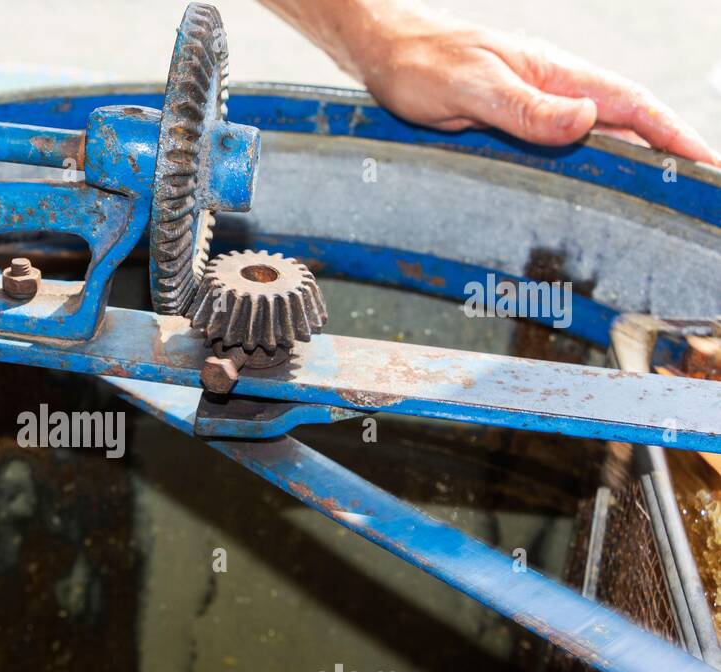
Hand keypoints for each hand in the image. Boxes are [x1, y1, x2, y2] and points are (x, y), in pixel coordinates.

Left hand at [264, 0, 720, 164]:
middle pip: (625, 129)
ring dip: (625, 174)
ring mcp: (534, 112)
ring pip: (594, 145)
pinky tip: (588, 205)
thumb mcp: (474, 86)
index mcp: (557, 76)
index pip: (635, 106)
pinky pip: (558, 155)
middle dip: (664, 161)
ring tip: (652, 216)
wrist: (383, 56)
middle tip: (687, 205)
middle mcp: (554, 94)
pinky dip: (582, 177)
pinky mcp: (510, 131)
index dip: (675, 136)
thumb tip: (590, 119)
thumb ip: (527, 107)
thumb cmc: (423, 64)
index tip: (707, 166)